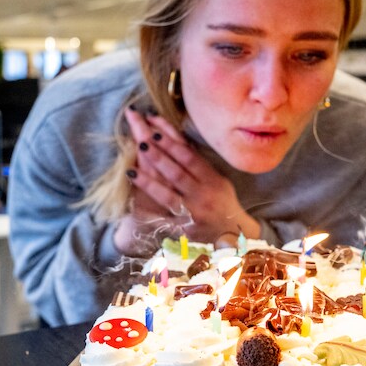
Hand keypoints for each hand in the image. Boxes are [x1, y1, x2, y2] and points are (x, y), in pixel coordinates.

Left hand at [120, 108, 257, 244]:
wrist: (233, 234)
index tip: (154, 131)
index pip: (189, 158)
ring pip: (167, 195)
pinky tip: (135, 203)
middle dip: (158, 156)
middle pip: (176, 173)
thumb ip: (199, 164)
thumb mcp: (218, 180)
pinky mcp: (183, 229)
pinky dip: (148, 210)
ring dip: (148, 180)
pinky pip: (163, 218)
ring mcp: (193, 213)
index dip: (171, 144)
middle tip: (141, 141)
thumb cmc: (223, 202)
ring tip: (132, 168)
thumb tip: (175, 140)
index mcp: (212, 180)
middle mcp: (203, 196)